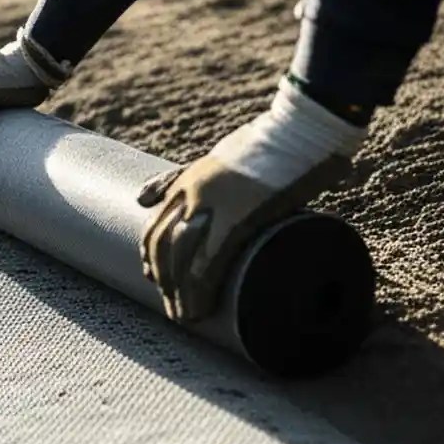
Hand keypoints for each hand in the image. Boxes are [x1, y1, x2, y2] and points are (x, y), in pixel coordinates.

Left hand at [137, 78, 364, 322]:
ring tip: (186, 316)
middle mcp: (193, 192)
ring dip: (179, 293)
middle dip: (163, 280)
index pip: (155, 224)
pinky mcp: (239, 217)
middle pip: (163, 246)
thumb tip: (142, 199)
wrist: (301, 127)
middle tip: (171, 305)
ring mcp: (213, 204)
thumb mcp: (221, 156)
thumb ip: (185, 176)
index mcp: (189, 179)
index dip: (151, 255)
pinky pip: (208, 263)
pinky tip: (200, 309)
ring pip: (180, 259)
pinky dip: (201, 292)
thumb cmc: (271, 143)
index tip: (152, 276)